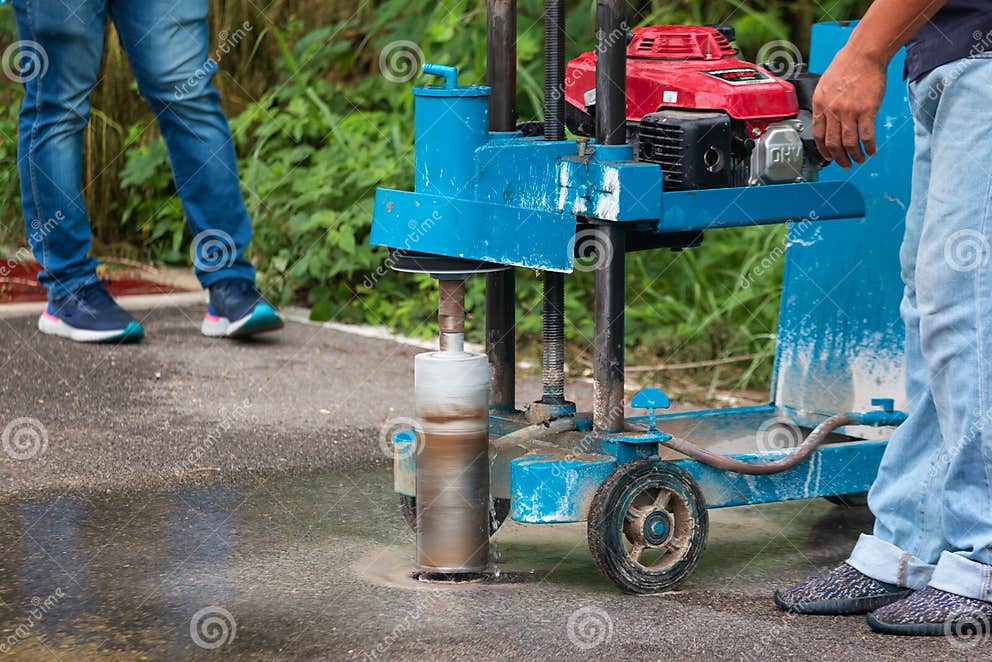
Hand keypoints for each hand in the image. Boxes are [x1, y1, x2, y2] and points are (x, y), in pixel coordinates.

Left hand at [812, 46, 887, 167]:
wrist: (864, 54)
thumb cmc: (847, 66)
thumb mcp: (825, 85)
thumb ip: (825, 104)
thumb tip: (826, 121)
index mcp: (820, 104)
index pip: (818, 135)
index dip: (823, 150)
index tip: (828, 157)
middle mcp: (832, 110)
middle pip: (833, 143)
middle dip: (839, 158)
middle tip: (845, 164)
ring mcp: (849, 111)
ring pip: (849, 143)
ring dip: (854, 156)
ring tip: (859, 160)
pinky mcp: (867, 110)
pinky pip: (866, 136)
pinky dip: (869, 147)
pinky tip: (871, 151)